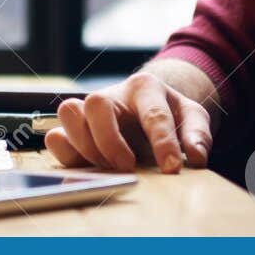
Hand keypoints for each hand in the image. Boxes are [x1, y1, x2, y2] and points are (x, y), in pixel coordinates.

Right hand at [45, 71, 212, 172]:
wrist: (147, 108)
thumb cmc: (169, 114)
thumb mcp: (192, 117)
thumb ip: (198, 134)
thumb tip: (196, 157)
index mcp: (145, 87)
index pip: (153, 113)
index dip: (163, 142)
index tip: (172, 168)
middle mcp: (112, 94)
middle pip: (96, 104)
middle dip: (110, 140)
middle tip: (128, 165)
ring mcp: (88, 111)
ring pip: (68, 112)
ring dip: (85, 145)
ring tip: (107, 165)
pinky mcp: (73, 131)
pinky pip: (56, 136)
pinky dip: (66, 152)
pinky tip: (89, 167)